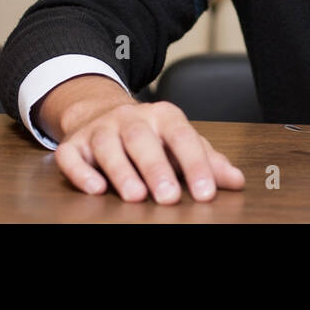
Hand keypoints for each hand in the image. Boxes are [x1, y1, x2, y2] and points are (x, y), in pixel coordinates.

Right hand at [52, 95, 245, 203]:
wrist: (101, 112)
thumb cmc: (150, 136)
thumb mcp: (180, 143)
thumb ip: (208, 161)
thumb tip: (237, 182)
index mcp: (163, 116)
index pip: (182, 137)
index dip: (195, 164)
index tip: (205, 192)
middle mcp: (130, 118)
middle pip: (143, 140)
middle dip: (156, 169)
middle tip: (169, 197)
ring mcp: (99, 129)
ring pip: (108, 147)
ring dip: (122, 172)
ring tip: (136, 196)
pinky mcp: (72, 144)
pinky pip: (73, 157)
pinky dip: (82, 173)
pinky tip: (95, 188)